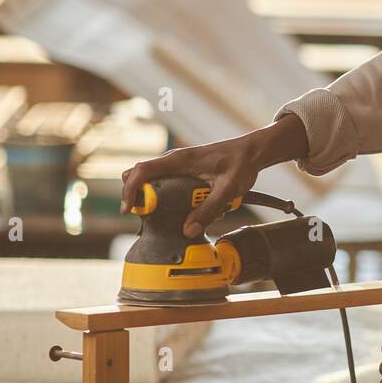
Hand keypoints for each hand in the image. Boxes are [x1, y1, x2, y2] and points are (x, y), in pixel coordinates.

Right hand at [119, 114, 307, 238]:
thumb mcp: (228, 189)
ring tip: (175, 213)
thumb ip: (209, 209)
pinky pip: (167, 184)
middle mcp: (174, 161)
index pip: (142, 170)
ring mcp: (178, 166)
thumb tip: (188, 230)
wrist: (252, 152)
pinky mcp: (185, 172)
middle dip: (140, 197)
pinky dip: (170, 197)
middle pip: (141, 176)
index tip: (129, 209)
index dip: (130, 189)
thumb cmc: (241, 163)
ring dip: (157, 199)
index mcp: (180, 160)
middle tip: (151, 216)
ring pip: (153, 181)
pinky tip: (190, 207)